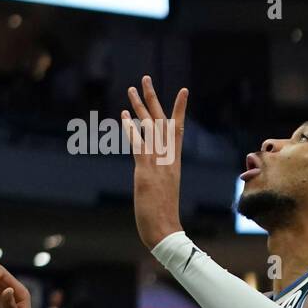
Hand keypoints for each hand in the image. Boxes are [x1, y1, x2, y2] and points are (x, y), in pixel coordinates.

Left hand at [121, 75, 187, 249]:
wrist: (165, 230)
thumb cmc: (163, 213)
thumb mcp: (163, 187)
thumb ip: (160, 173)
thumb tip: (153, 168)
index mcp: (174, 161)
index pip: (178, 128)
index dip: (180, 109)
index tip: (183, 90)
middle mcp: (168, 158)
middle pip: (162, 121)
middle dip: (153, 98)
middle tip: (146, 78)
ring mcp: (157, 163)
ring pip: (150, 128)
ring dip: (139, 107)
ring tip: (131, 89)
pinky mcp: (145, 171)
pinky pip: (139, 145)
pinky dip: (131, 129)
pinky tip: (123, 116)